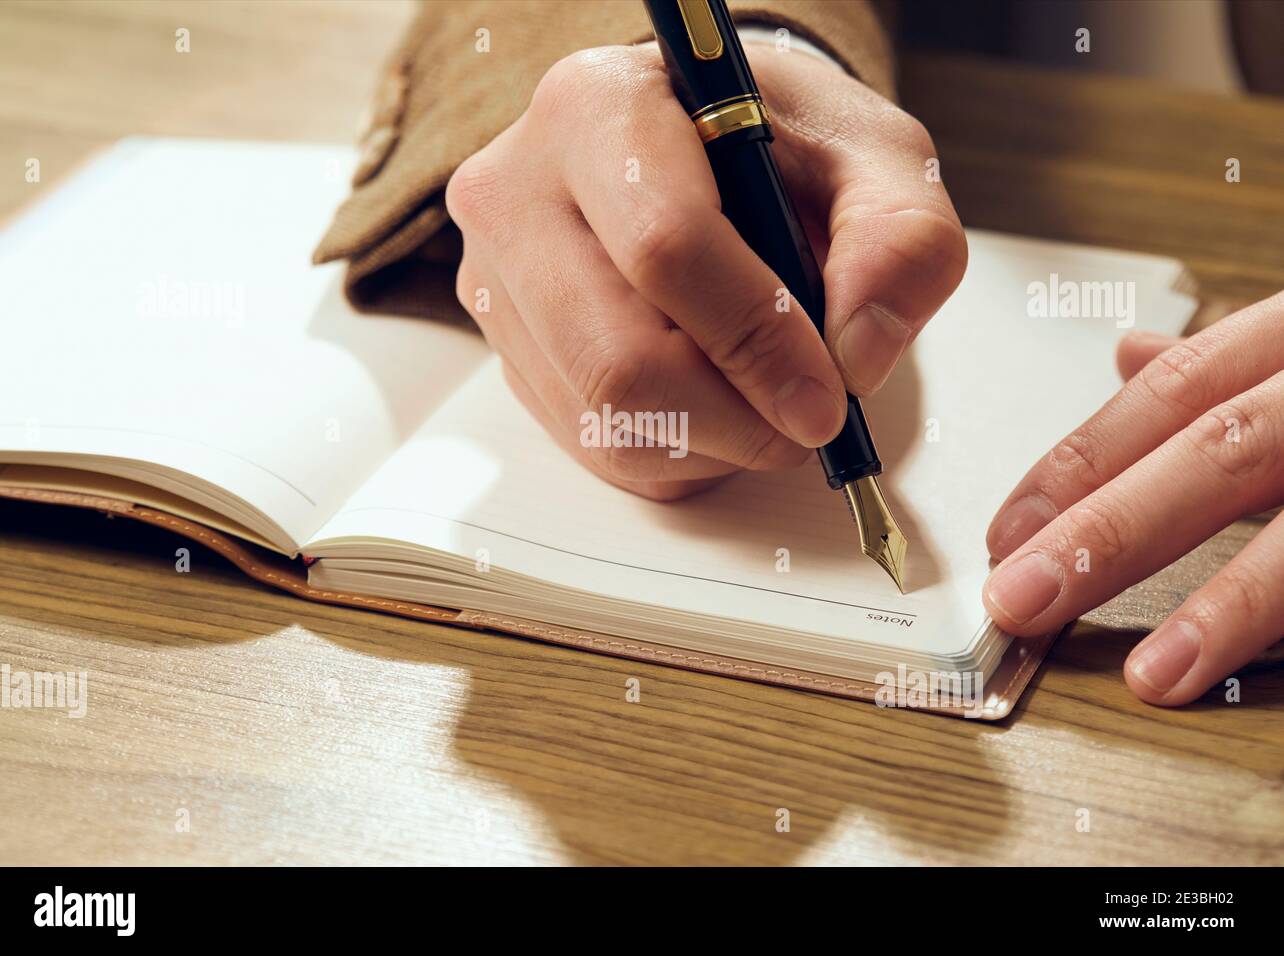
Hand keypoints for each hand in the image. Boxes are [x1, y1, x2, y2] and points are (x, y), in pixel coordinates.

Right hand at [445, 42, 965, 498]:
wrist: (700, 152)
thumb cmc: (780, 148)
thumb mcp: (873, 158)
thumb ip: (900, 239)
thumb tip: (857, 354)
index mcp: (599, 108)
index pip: (665, 246)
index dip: (756, 339)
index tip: (826, 396)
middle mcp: (517, 193)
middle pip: (617, 359)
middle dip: (735, 418)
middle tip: (807, 423)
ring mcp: (498, 280)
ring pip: (604, 420)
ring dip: (714, 442)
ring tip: (768, 401)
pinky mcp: (509, 350)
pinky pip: (595, 447)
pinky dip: (680, 454)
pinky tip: (720, 405)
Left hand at [982, 293, 1283, 705]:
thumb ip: (1223, 363)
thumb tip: (1128, 355)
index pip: (1168, 395)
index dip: (1076, 466)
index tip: (1001, 535)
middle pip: (1212, 451)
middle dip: (1107, 530)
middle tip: (1019, 601)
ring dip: (1225, 604)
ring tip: (1154, 673)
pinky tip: (1246, 674)